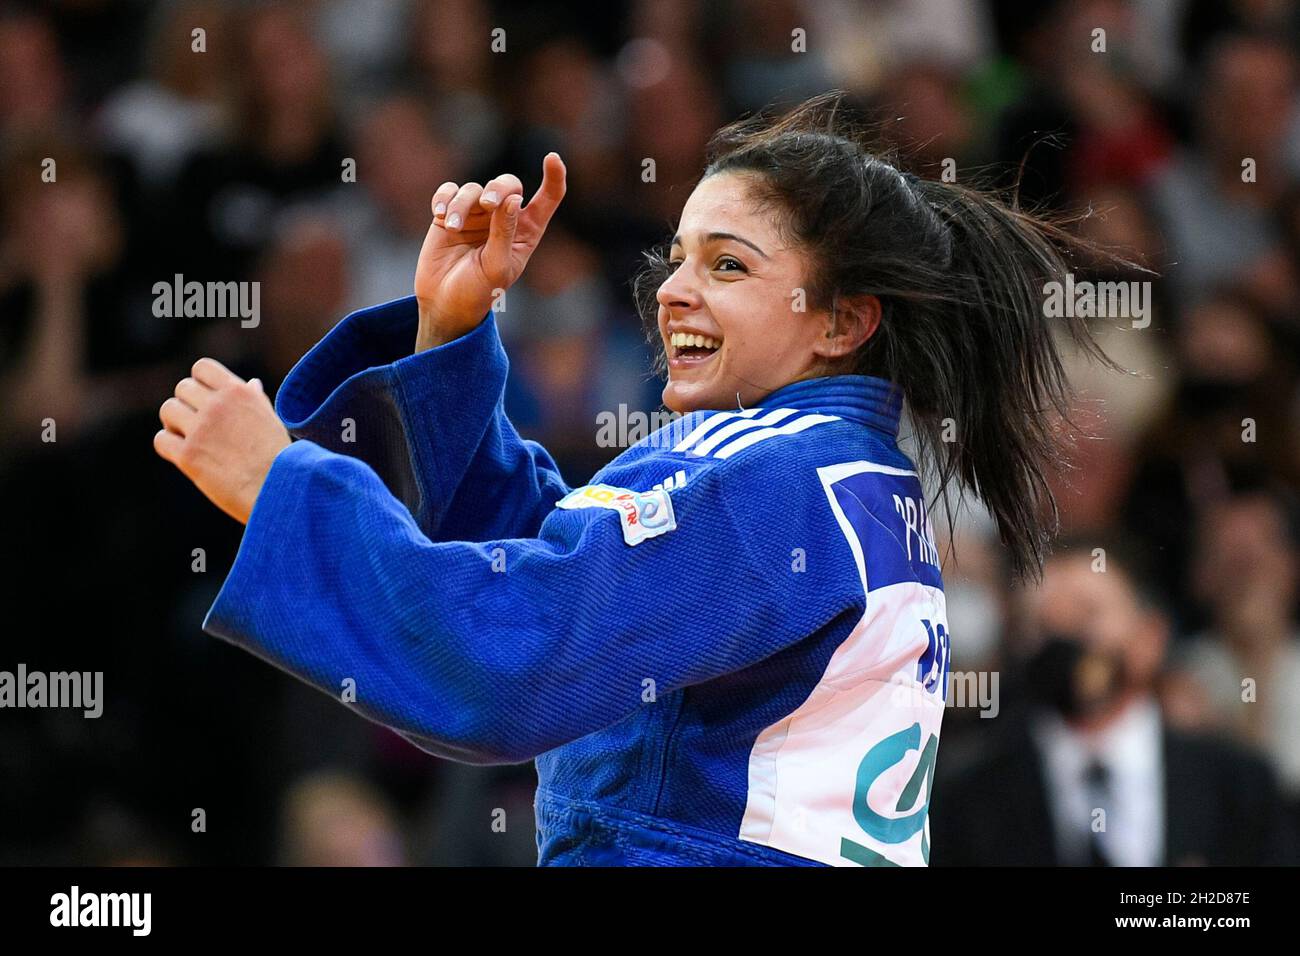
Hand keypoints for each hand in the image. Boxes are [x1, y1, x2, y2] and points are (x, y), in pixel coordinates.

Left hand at [154, 359, 291, 524]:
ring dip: (174, 423)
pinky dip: (168, 446)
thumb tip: (251, 384)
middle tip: (196, 423)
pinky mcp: (189, 456)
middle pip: (183, 388)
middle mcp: (218, 406)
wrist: (279, 491)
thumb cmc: (281, 459)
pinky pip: (161, 440)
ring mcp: (201, 430)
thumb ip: (255, 400)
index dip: (199, 382)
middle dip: (187, 404)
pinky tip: (183, 455)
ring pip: (168, 409)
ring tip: (188, 438)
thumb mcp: (272, 421)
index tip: (205, 400)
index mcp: (239, 392)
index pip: (202, 368)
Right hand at [413, 152, 566, 348]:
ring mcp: (476, 215)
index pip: (547, 199)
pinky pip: (449, 191)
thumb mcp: (496, 266)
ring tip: (452, 227)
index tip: (552, 158)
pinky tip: (439, 214)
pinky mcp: (450, 214)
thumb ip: (504, 232)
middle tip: (487, 205)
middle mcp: (503, 219)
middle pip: (508, 184)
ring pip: (474, 189)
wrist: (444, 303)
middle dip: (498, 188)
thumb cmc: (478, 292)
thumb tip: (512, 199)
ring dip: (462, 203)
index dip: (554, 177)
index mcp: (526, 233)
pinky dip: (444, 198)